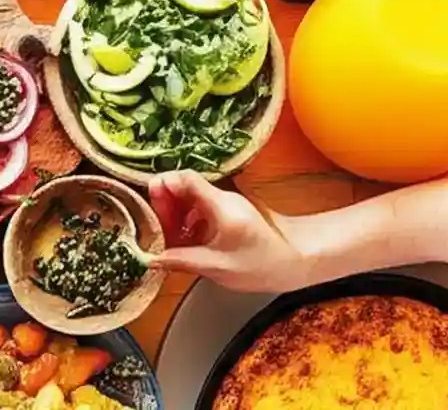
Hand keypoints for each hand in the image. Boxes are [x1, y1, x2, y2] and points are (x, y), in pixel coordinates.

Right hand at [147, 171, 303, 291]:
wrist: (297, 260)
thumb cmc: (263, 264)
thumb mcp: (218, 268)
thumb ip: (182, 260)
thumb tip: (150, 259)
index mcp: (221, 206)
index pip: (186, 179)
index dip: (163, 185)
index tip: (150, 203)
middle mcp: (222, 197)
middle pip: (183, 186)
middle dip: (165, 204)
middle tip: (157, 228)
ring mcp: (226, 202)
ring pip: (189, 197)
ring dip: (175, 214)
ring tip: (170, 239)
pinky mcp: (228, 210)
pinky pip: (199, 207)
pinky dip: (188, 220)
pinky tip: (187, 241)